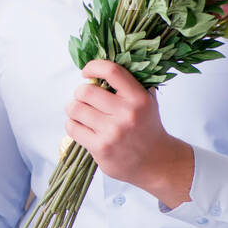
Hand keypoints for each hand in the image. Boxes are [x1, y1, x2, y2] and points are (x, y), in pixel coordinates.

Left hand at [64, 59, 188, 194]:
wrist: (156, 162)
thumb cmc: (147, 128)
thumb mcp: (147, 101)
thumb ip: (129, 83)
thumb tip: (102, 66)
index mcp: (139, 98)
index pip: (111, 71)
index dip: (93, 66)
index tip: (86, 72)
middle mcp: (126, 114)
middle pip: (85, 91)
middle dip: (80, 94)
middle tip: (85, 99)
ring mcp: (112, 132)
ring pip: (74, 109)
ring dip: (73, 109)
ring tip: (82, 113)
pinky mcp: (100, 148)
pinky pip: (72, 127)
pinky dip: (72, 125)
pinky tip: (82, 127)